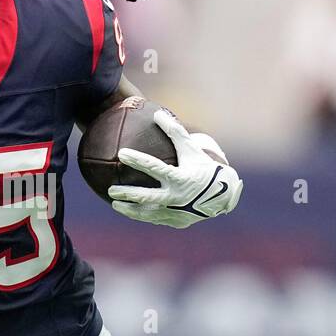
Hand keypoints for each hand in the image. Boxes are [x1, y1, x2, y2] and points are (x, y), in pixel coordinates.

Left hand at [108, 109, 242, 227]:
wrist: (224, 195)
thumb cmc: (204, 167)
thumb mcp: (191, 149)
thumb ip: (175, 132)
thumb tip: (157, 114)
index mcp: (180, 177)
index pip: (155, 167)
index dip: (137, 160)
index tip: (122, 153)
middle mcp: (177, 197)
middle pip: (147, 197)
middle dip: (127, 194)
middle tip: (111, 189)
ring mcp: (177, 212)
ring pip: (148, 213)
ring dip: (130, 210)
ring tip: (115, 203)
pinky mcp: (177, 222)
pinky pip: (156, 218)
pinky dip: (142, 215)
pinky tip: (131, 211)